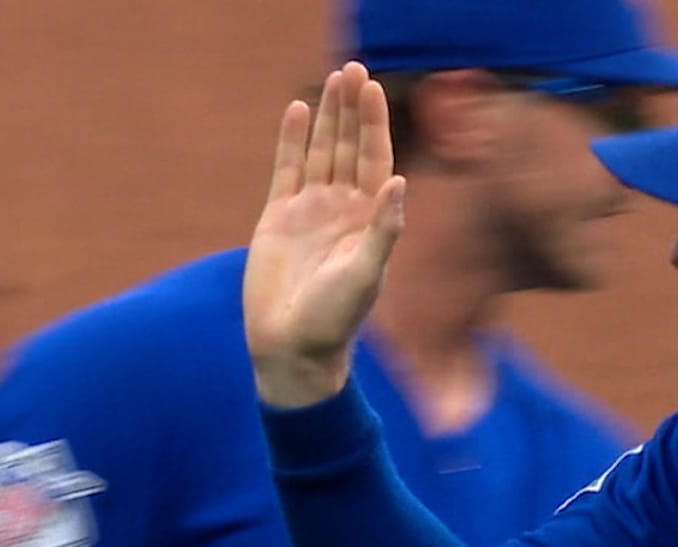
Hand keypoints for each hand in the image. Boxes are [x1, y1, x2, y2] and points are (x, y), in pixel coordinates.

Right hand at [244, 61, 406, 407]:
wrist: (293, 346)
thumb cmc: (336, 318)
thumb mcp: (366, 273)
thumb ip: (384, 229)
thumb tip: (399, 182)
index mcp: (370, 220)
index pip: (376, 160)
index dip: (375, 125)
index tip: (374, 89)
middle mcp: (343, 209)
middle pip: (350, 147)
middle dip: (352, 110)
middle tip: (353, 69)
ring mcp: (310, 211)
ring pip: (321, 152)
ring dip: (327, 116)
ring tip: (332, 79)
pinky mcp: (278, 218)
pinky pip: (287, 169)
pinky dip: (292, 140)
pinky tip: (298, 111)